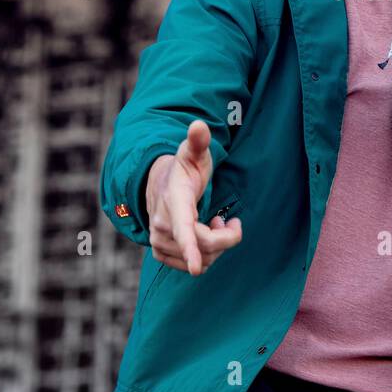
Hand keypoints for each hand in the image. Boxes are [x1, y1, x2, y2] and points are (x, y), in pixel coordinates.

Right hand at [146, 119, 241, 275]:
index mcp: (174, 201)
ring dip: (217, 245)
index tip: (195, 266)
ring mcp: (159, 242)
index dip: (190, 247)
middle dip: (227, 237)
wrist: (159, 184)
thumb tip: (199, 125)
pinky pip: (195, 266)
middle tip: (232, 221)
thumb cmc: (183, 169)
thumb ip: (197, 141)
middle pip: (205, 246)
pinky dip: (206, 255)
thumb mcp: (192, 153)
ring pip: (202, 260)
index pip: (183, 227)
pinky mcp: (161, 253)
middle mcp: (162, 225)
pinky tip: (205, 235)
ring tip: (216, 223)